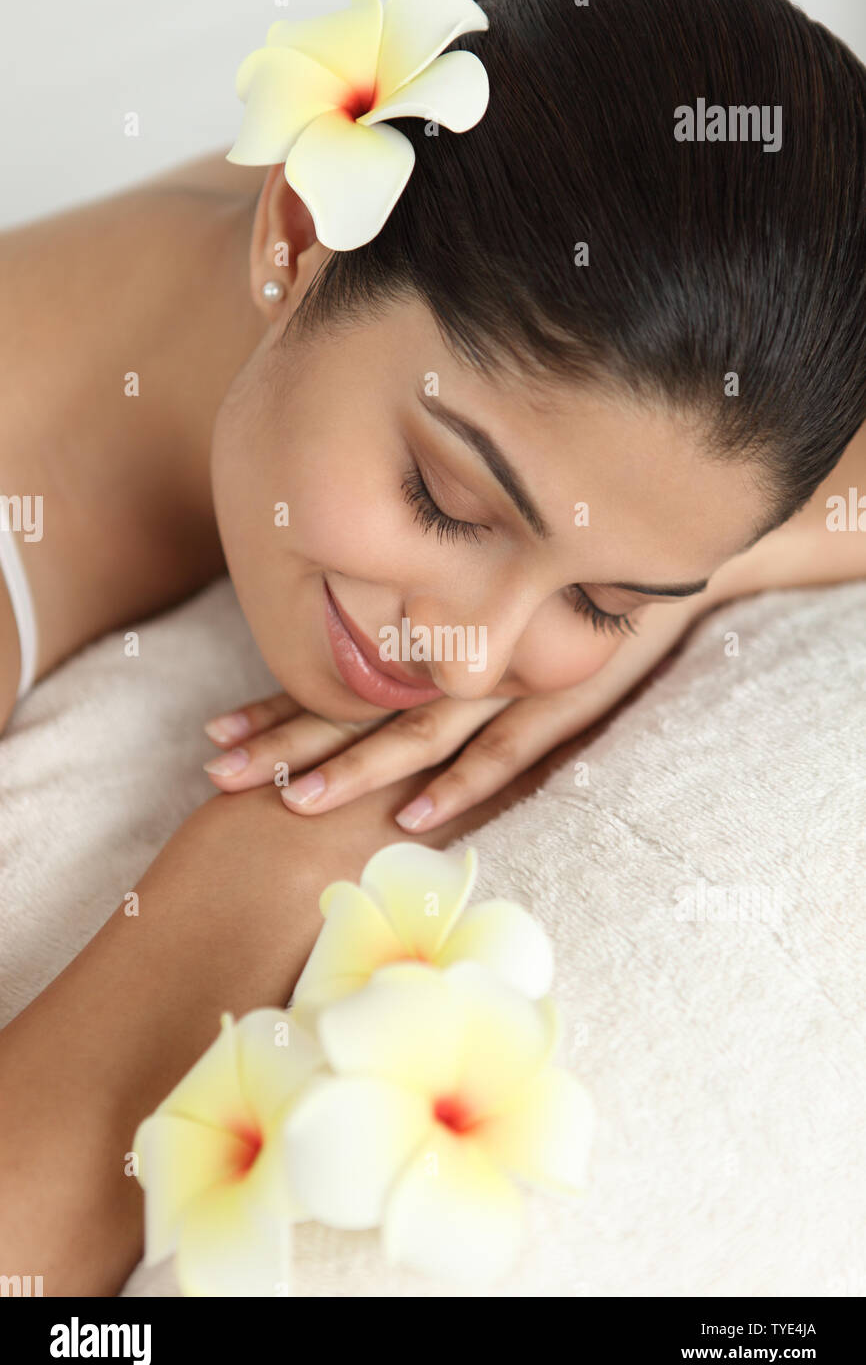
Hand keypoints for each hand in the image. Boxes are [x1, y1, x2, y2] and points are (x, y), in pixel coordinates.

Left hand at [202, 597, 708, 832]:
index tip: (215, 737)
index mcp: (432, 635)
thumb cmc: (561, 567)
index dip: (277, 709)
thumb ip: (432, 616)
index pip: (339, 679)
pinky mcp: (564, 693)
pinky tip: (410, 818)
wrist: (656, 546)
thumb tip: (357, 645)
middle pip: (359, 710)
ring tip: (292, 807)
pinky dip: (460, 784)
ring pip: (418, 733)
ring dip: (355, 771)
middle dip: (287, 745)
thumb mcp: (488, 583)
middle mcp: (457, 656)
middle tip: (218, 776)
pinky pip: (507, 749)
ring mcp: (510, 676)